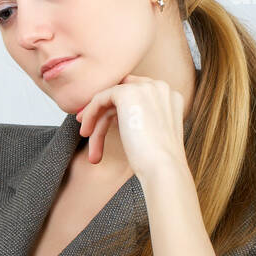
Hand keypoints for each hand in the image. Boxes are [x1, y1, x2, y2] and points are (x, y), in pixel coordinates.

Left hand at [74, 74, 188, 182]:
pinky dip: (90, 114)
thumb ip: (141, 119)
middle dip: (102, 111)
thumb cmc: (158, 160)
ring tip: (87, 140)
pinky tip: (86, 132)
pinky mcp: (127, 93)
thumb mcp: (152, 134)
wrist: (163, 168)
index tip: (102, 124)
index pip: (137, 94)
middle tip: (87, 129)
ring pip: (110, 99)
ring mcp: (145, 88)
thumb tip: (115, 117)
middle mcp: (160, 87)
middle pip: (122, 95)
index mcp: (169, 97)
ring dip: (96, 121)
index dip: (117, 108)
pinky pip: (100, 98)